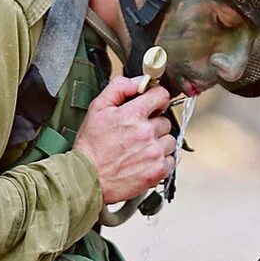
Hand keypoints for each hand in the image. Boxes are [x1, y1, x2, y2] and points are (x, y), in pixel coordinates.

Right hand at [74, 77, 174, 204]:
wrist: (89, 179)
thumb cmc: (91, 147)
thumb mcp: (97, 109)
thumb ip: (118, 88)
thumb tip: (137, 82)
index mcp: (134, 114)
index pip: (162, 96)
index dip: (157, 99)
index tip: (153, 105)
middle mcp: (147, 132)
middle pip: (166, 121)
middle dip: (154, 125)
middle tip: (138, 134)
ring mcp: (154, 153)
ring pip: (169, 140)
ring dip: (159, 143)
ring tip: (141, 149)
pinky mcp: (158, 170)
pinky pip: (171, 160)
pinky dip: (161, 161)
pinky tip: (145, 161)